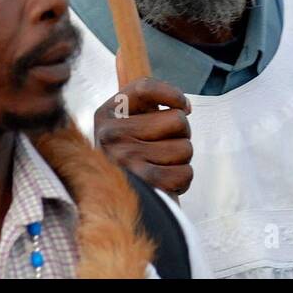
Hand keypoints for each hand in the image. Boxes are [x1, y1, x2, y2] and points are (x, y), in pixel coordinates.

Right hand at [94, 77, 193, 196]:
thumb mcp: (127, 122)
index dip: (172, 94)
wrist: (111, 204)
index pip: (145, 88)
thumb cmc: (130, 156)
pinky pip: (185, 173)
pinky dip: (182, 179)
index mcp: (107, 113)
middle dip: (182, 134)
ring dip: (181, 159)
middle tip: (166, 145)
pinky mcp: (143, 184)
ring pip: (185, 148)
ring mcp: (125, 159)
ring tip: (162, 165)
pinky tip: (165, 182)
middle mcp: (111, 134)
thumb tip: (181, 104)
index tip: (184, 106)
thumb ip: (147, 101)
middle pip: (177, 119)